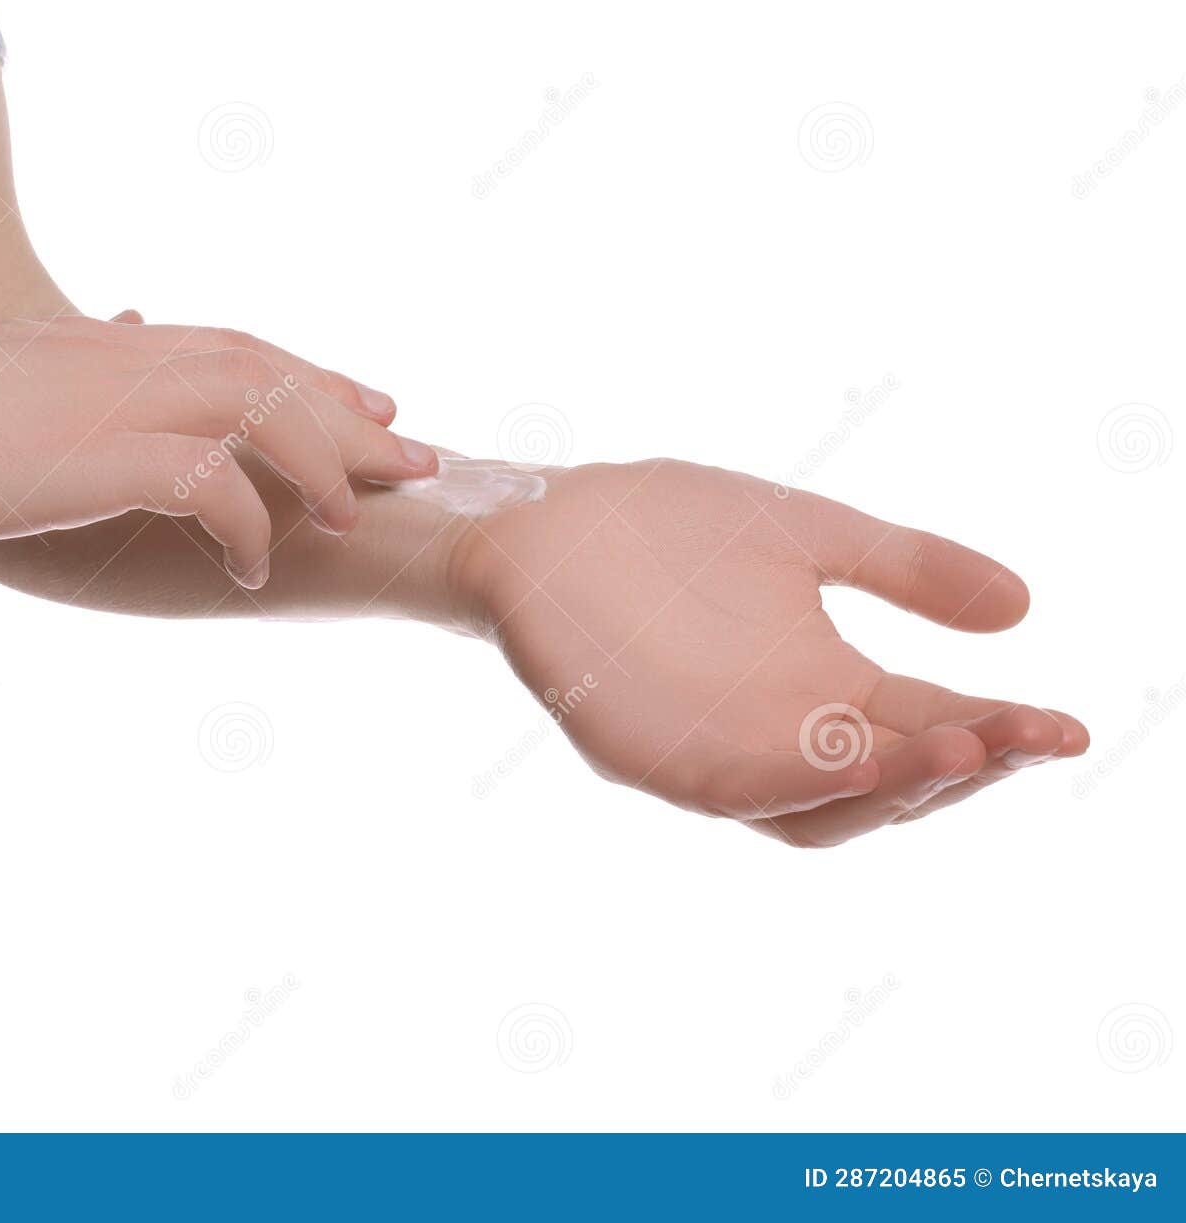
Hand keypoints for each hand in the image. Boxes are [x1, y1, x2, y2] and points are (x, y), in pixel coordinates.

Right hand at [0, 316, 431, 585]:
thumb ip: (68, 373)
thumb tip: (117, 342)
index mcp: (102, 344)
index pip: (234, 347)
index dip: (309, 376)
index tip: (365, 404)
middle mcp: (122, 356)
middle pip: (270, 370)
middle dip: (351, 413)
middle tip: (415, 454)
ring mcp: (112, 397)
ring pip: (262, 409)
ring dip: (323, 460)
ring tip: (360, 515)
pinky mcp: (94, 452)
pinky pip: (211, 481)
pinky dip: (248, 522)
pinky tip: (256, 567)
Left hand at [452, 459, 1086, 845]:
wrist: (545, 518)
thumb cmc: (666, 528)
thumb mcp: (807, 535)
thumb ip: (901, 567)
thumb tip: (1021, 608)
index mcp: (820, 689)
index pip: (924, 727)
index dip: (997, 734)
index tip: (1067, 725)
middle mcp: (774, 736)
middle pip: (886, 783)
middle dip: (964, 766)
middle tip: (1035, 736)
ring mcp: (712, 755)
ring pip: (820, 805)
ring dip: (895, 786)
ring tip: (969, 749)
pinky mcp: (649, 757)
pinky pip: (734, 791)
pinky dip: (802, 785)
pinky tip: (860, 761)